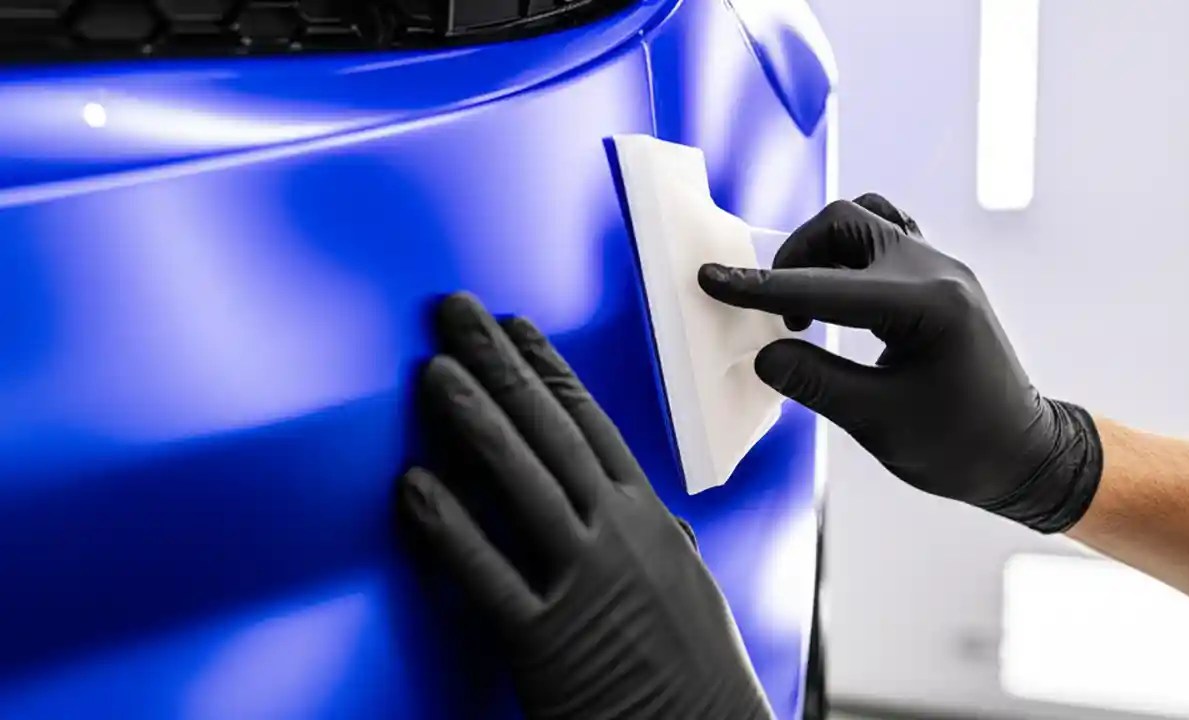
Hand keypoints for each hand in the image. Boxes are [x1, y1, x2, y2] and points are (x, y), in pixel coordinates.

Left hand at [398, 294, 772, 719]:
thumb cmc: (700, 676)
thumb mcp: (689, 589)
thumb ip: (657, 540)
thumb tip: (640, 508)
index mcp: (650, 521)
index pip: (590, 425)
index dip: (546, 369)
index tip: (515, 326)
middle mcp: (620, 537)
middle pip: (551, 432)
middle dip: (500, 364)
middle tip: (458, 312)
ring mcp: (585, 584)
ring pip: (521, 483)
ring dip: (473, 419)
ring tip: (434, 371)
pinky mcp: (547, 641)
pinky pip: (488, 574)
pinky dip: (448, 527)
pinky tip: (414, 487)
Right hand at [697, 195, 1100, 532]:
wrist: (1024, 453)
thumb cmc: (961, 446)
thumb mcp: (879, 424)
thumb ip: (816, 383)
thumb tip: (764, 355)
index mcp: (926, 306)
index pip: (823, 288)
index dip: (760, 288)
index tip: (711, 279)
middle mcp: (937, 271)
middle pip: (844, 224)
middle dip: (794, 259)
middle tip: (777, 315)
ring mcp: (943, 268)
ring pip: (864, 221)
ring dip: (822, 250)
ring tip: (806, 305)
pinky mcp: (941, 278)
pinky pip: (887, 237)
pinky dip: (849, 256)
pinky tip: (838, 296)